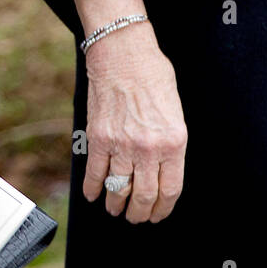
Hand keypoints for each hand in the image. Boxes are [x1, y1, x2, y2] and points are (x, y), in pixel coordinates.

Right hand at [82, 25, 186, 223]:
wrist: (122, 50)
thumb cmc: (151, 72)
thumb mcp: (175, 108)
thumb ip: (170, 140)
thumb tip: (163, 166)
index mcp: (174, 140)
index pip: (170, 189)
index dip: (163, 208)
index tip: (157, 214)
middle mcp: (149, 147)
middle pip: (144, 196)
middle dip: (140, 213)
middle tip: (136, 217)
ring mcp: (121, 144)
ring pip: (118, 190)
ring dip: (116, 205)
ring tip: (115, 209)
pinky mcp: (98, 137)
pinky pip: (94, 174)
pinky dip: (92, 189)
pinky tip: (93, 195)